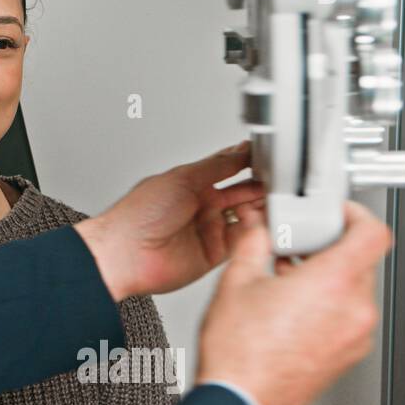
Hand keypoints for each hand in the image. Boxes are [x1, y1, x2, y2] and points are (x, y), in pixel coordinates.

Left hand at [73, 141, 264, 300]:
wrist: (124, 253)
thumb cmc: (138, 215)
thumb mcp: (182, 178)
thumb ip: (216, 166)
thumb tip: (240, 150)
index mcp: (192, 185)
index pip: (228, 170)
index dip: (249, 165)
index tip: (270, 160)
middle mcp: (202, 207)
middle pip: (242, 194)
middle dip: (261, 187)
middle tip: (280, 181)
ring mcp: (208, 230)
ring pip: (246, 217)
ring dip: (260, 208)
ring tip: (276, 199)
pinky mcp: (214, 254)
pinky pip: (242, 241)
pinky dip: (255, 232)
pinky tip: (264, 222)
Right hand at [196, 200, 392, 404]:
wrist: (241, 400)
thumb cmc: (239, 352)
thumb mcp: (237, 280)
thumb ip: (254, 242)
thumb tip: (260, 228)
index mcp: (333, 283)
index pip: (373, 233)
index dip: (358, 216)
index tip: (338, 215)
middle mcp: (354, 310)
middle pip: (361, 260)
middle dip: (329, 248)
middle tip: (297, 246)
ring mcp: (355, 336)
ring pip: (354, 289)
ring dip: (327, 278)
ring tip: (288, 280)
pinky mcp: (348, 354)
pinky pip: (348, 316)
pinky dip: (328, 305)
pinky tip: (291, 308)